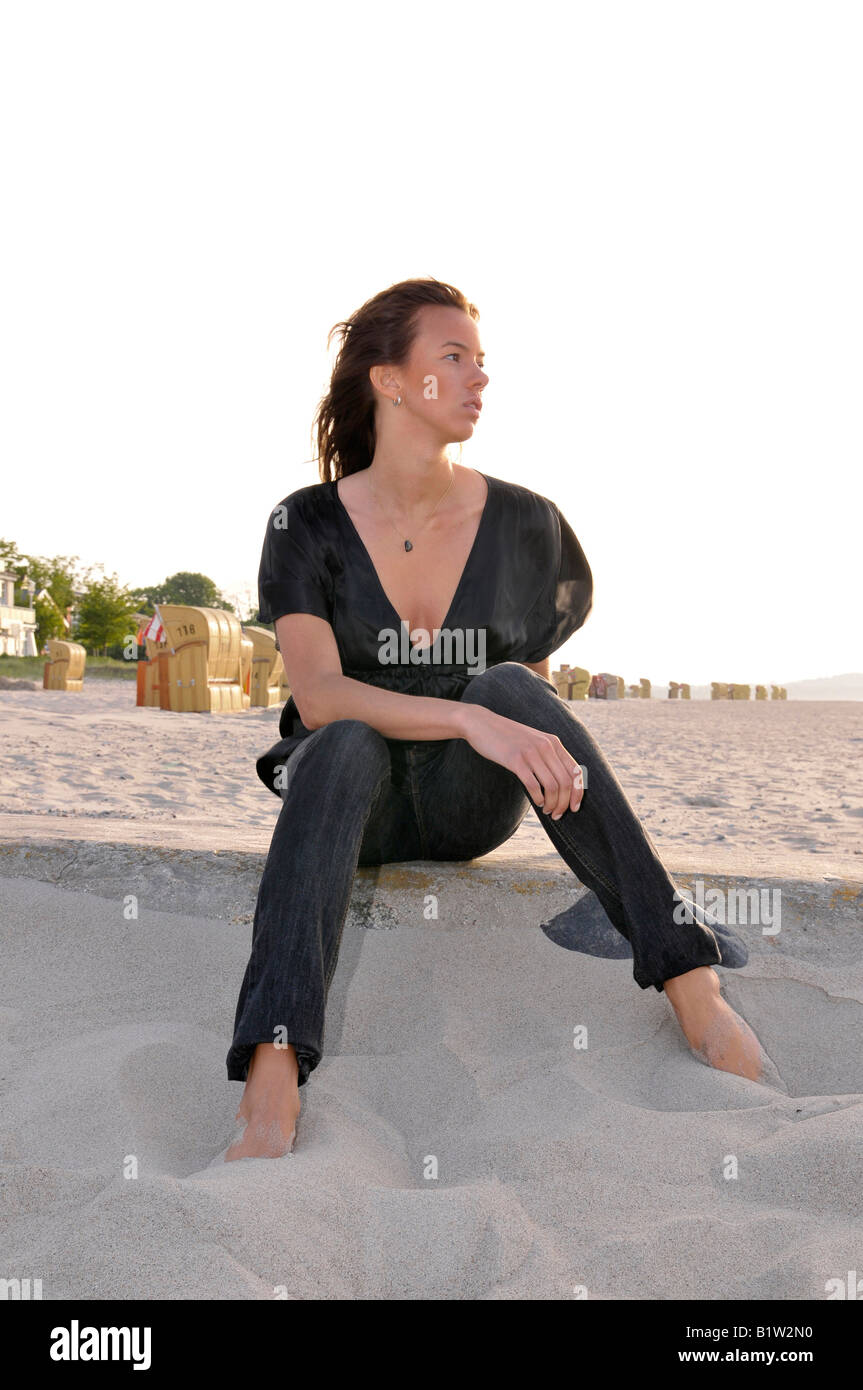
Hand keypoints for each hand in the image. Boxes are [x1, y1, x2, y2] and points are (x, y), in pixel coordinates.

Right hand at [457, 704, 583, 818]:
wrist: (482, 724)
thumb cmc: (507, 738)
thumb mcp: (533, 741)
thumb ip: (547, 756)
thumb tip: (560, 784)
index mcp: (553, 742)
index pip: (575, 772)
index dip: (578, 793)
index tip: (574, 808)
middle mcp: (546, 746)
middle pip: (566, 782)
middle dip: (564, 804)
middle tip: (557, 815)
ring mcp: (531, 752)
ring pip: (552, 786)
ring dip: (552, 804)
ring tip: (547, 811)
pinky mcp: (515, 760)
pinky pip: (533, 785)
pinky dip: (538, 798)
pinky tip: (537, 802)